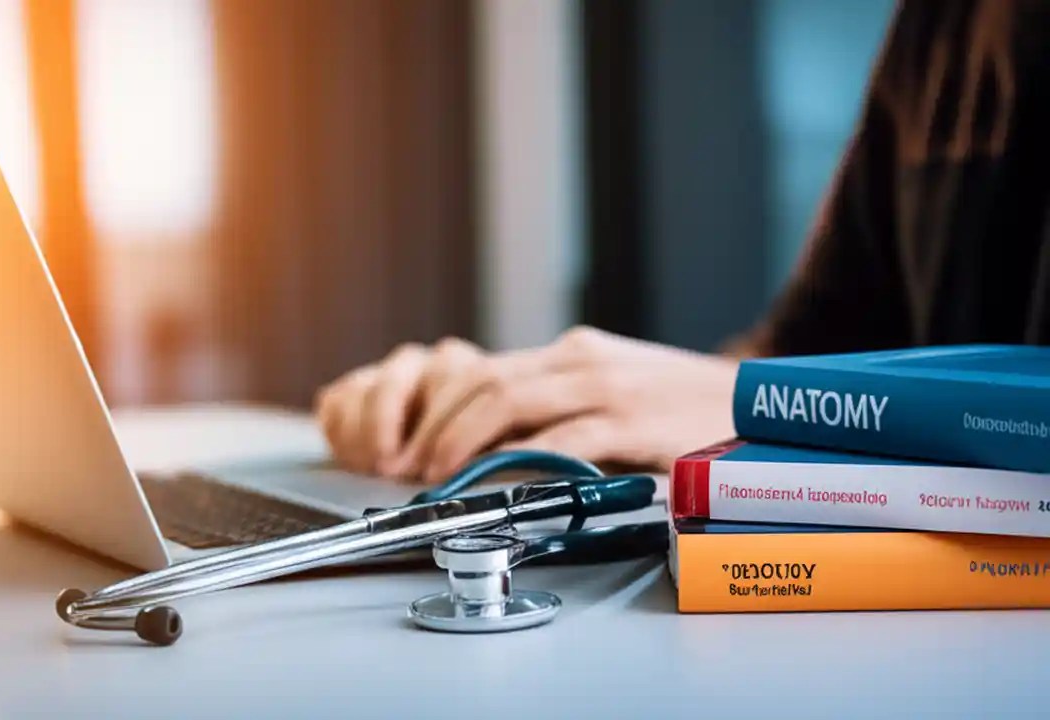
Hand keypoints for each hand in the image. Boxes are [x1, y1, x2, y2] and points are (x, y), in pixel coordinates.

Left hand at [315, 327, 738, 481]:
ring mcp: (606, 386)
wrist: (759, 404)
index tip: (408, 444)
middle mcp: (580, 360)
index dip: (437, 409)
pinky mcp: (632, 421)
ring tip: (434, 474)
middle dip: (434, 426)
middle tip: (405, 466)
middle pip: (482, 383)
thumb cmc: (682, 407)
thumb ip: (561, 408)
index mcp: (571, 353)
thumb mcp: (613, 392)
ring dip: (459, 441)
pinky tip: (495, 479)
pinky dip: (520, 457)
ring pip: (507, 401)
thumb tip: (496, 444)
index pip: (484, 372)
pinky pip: (562, 436)